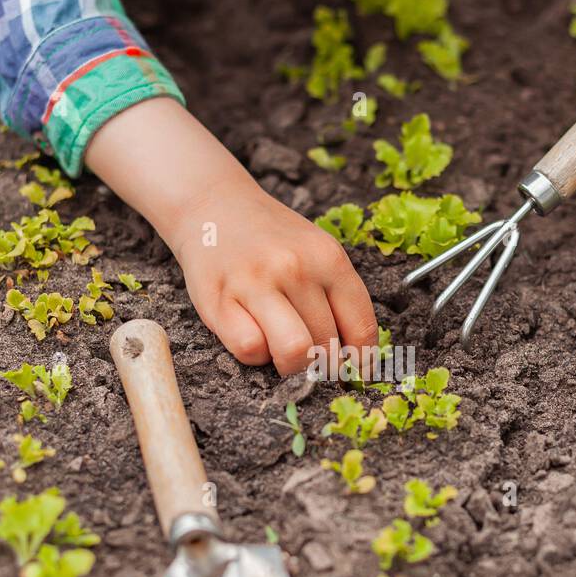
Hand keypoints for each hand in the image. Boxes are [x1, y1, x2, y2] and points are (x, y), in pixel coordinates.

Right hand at [169, 178, 377, 374]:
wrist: (214, 206)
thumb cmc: (271, 239)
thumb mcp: (316, 252)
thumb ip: (338, 297)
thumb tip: (356, 357)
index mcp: (329, 258)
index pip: (361, 327)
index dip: (360, 360)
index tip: (352, 370)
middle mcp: (295, 268)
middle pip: (327, 347)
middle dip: (320, 363)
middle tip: (308, 356)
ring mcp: (256, 284)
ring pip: (294, 353)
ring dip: (290, 364)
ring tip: (281, 348)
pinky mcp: (220, 301)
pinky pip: (251, 349)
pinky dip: (254, 353)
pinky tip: (252, 333)